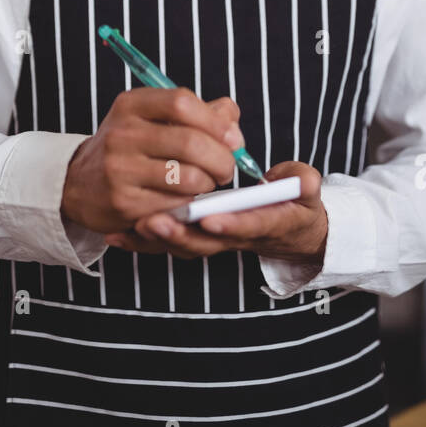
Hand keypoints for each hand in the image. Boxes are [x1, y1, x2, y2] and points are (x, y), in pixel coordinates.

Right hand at [61, 88, 243, 234]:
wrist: (79, 183)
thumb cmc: (129, 147)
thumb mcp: (153, 119)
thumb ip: (198, 114)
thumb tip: (232, 123)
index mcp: (131, 105)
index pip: (181, 102)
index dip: (215, 121)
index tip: (232, 138)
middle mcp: (122, 133)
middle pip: (190, 142)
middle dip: (222, 159)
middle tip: (227, 168)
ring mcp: (120, 169)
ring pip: (187, 177)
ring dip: (208, 183)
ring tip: (206, 182)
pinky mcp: (123, 203)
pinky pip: (175, 204)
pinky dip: (190, 203)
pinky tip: (185, 198)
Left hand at [104, 160, 326, 263]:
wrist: (288, 229)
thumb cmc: (295, 200)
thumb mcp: (307, 189)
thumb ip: (304, 182)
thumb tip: (303, 181)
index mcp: (268, 223)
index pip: (251, 225)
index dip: (231, 223)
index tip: (211, 216)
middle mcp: (238, 238)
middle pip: (208, 242)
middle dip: (182, 233)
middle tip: (157, 222)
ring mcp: (215, 240)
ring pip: (185, 245)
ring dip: (160, 238)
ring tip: (137, 224)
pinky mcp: (197, 238)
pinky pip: (168, 244)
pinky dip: (142, 242)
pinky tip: (118, 233)